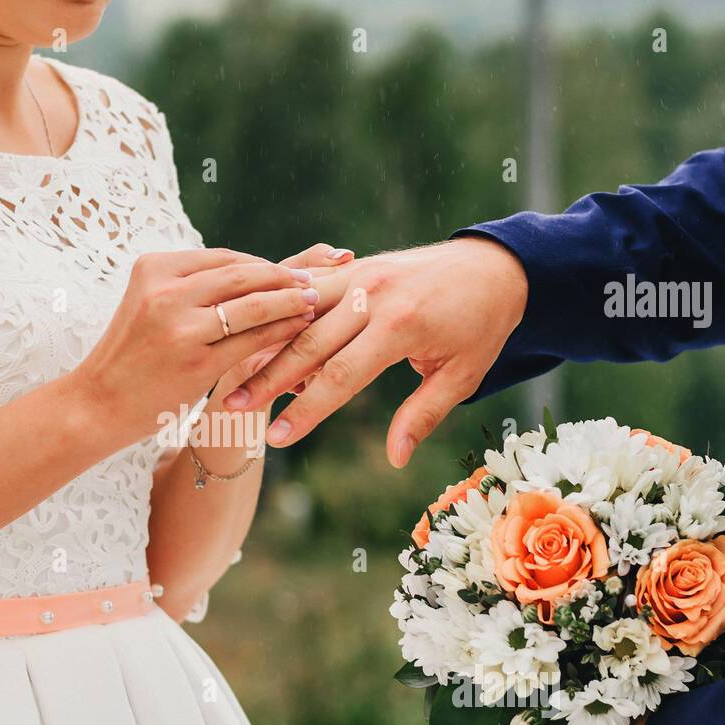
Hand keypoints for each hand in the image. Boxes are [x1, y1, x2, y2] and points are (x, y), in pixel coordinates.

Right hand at [73, 248, 319, 443]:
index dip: (261, 263)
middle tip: (315, 280)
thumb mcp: (150, 306)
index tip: (289, 268)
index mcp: (153, 269)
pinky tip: (298, 331)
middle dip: (285, 276)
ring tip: (315, 302)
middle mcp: (165, 292)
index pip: (222, 258)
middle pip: (242, 275)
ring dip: (291, 301)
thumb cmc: (131, 356)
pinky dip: (281, 332)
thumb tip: (252, 270)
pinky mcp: (197, 362)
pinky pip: (253, 340)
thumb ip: (191, 287)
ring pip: (253, 305)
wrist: (97, 405)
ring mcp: (181, 327)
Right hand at [221, 237, 528, 466]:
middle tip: (232, 408)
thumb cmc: (480, 326)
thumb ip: (422, 415)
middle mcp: (372, 295)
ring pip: (296, 312)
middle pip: (306, 343)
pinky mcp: (352, 268)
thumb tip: (394, 459)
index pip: (340, 375)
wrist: (492, 265)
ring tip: (233, 374)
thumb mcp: (462, 376)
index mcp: (400, 325)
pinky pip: (305, 290)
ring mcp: (358, 275)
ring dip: (264, 343)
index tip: (277, 438)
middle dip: (267, 379)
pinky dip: (280, 314)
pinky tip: (253, 338)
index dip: (306, 410)